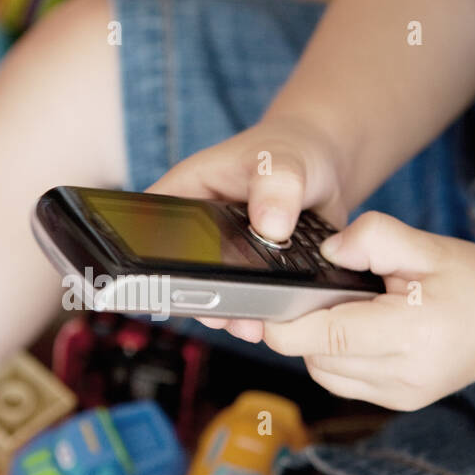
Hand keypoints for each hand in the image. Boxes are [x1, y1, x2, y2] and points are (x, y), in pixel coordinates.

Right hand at [147, 113, 349, 342]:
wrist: (322, 167)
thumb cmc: (290, 149)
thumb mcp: (281, 162)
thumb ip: (275, 188)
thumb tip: (271, 228)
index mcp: (184, 195)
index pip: (152, 232)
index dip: (153, 261)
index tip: (170, 285)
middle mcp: (198, 231)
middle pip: (182, 274)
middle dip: (202, 298)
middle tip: (219, 316)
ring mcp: (225, 257)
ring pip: (217, 294)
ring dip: (234, 312)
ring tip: (251, 324)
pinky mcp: (254, 274)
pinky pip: (250, 300)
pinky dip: (263, 310)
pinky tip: (277, 316)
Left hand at [263, 212, 474, 410]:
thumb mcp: (428, 246)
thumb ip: (374, 238)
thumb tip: (327, 251)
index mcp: (412, 332)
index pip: (326, 335)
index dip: (283, 321)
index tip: (263, 302)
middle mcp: (404, 372)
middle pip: (315, 354)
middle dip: (302, 324)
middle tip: (315, 291)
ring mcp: (399, 394)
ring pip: (322, 371)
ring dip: (315, 341)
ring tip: (342, 308)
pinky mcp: (396, 401)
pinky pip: (339, 381)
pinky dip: (333, 356)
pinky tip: (354, 330)